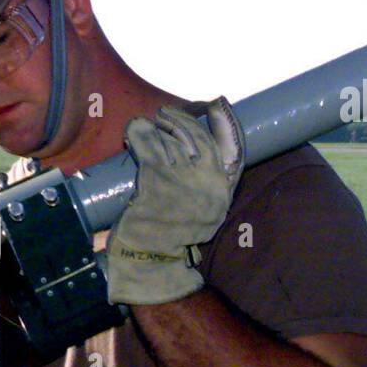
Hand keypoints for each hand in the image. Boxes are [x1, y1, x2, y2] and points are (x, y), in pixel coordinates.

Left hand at [106, 97, 244, 304]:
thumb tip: (192, 149)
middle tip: (166, 115)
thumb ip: (205, 182)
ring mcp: (183, 184)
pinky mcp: (156, 185)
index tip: (217, 104)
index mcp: (223, 192)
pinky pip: (148, 149)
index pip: (232, 147)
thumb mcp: (203, 211)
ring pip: (171, 141)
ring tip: (150, 124)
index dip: (225, 122)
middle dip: (182, 120)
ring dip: (158, 127)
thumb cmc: (173, 235)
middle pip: (198, 138)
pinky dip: (139, 133)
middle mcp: (208, 186)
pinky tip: (134, 129)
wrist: (153, 262)